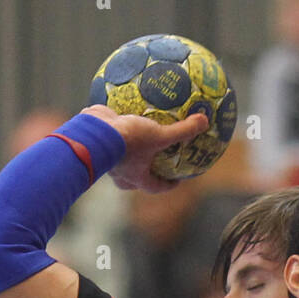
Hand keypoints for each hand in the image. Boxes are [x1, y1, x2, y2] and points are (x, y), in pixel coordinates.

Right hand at [78, 105, 209, 191]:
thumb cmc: (127, 141)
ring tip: (137, 136)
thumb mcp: (158, 135)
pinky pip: (110, 136)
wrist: (93, 133)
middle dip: (144, 172)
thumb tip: (205, 122)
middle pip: (135, 179)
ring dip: (128, 151)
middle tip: (153, 162)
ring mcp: (108, 158)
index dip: (168, 184)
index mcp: (136, 177)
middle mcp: (121, 172)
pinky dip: (116, 128)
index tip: (177, 179)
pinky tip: (121, 111)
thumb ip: (181, 131)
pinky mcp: (98, 141)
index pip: (156, 186)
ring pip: (121, 159)